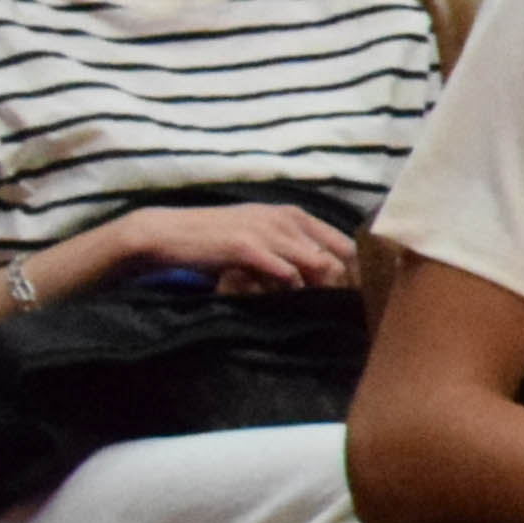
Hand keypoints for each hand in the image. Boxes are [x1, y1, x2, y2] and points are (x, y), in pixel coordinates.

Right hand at [103, 201, 357, 289]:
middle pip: (339, 255)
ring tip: (316, 307)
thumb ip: (292, 249)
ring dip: (320, 289)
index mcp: (293, 214)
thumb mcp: (260, 236)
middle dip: (344, 284)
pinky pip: (286, 272)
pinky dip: (292, 290)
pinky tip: (287, 301)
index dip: (354, 270)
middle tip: (338, 307)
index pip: (344, 242)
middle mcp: (286, 218)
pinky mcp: (248, 247)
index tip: (354, 294)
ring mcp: (268, 231)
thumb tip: (325, 275)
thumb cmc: (216, 239)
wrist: (168, 233)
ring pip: (319, 264)